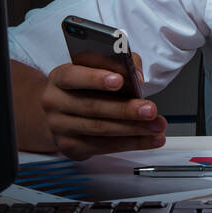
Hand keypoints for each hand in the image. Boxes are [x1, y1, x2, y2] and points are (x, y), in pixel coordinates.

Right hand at [12, 53, 166, 159]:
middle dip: (125, 109)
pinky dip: (130, 144)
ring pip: (100, 130)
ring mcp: (60, 128)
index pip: (73, 77)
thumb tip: (137, 77)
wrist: (58, 113)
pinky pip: (103, 147)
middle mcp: (55, 103)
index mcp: (59, 78)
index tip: (119, 80)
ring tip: (156, 126)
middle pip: (92, 107)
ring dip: (133, 130)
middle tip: (150, 110)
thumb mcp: (94, 69)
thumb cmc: (83, 87)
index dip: (96, 79)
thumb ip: (118, 65)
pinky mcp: (70, 147)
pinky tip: (149, 139)